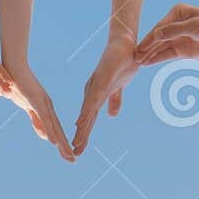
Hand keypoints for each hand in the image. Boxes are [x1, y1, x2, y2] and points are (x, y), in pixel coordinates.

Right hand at [7, 62, 76, 161]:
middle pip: (57, 130)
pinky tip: (54, 141)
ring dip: (61, 142)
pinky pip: (45, 118)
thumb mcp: (28, 105)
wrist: (13, 65)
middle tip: (72, 161)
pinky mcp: (37, 100)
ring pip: (54, 126)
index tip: (67, 155)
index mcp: (46, 107)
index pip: (55, 128)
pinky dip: (50, 130)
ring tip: (68, 155)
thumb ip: (35, 120)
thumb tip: (43, 134)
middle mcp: (48, 106)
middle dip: (64, 146)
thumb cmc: (18, 84)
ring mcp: (43, 103)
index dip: (61, 142)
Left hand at [72, 34, 138, 154]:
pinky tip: (80, 124)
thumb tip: (112, 116)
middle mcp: (92, 94)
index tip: (79, 149)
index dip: (84, 135)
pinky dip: (86, 113)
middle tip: (73, 154)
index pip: (89, 119)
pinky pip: (92, 101)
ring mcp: (95, 88)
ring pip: (86, 114)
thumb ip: (114, 101)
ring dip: (81, 130)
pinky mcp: (100, 82)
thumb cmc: (121, 62)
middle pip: (85, 120)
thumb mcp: (118, 87)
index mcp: (95, 96)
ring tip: (74, 145)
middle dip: (80, 138)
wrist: (125, 44)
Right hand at [134, 4, 198, 66]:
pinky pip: (167, 54)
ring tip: (137, 62)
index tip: (138, 48)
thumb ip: (175, 30)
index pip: (159, 28)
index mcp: (176, 14)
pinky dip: (158, 58)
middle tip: (133, 58)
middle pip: (157, 39)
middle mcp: (174, 26)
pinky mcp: (183, 50)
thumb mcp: (196, 25)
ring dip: (149, 55)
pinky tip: (147, 62)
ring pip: (160, 48)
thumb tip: (156, 35)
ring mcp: (178, 38)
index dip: (148, 39)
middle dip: (146, 48)